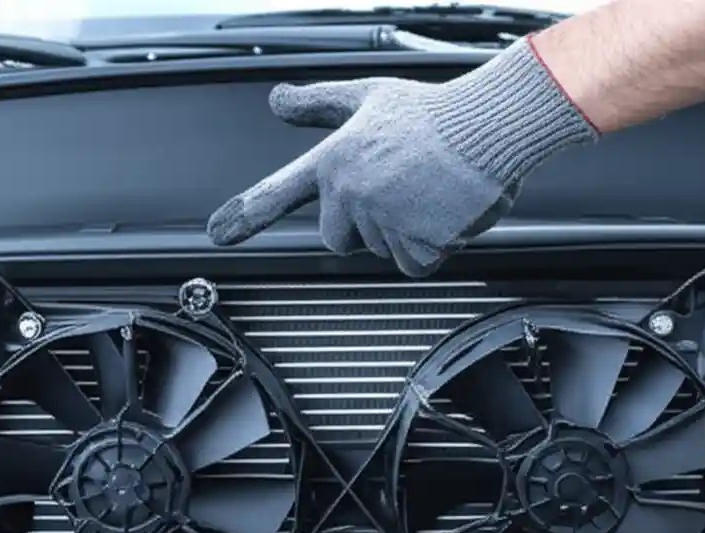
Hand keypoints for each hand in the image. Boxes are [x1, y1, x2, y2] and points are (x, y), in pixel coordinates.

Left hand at [207, 38, 594, 276]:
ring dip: (402, 233)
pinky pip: (413, 264)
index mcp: (333, 159)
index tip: (217, 234)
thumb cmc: (433, 112)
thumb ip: (318, 104)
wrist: (487, 125)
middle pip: (338, 238)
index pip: (279, 191)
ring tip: (427, 192)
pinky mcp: (416, 242)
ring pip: (380, 251)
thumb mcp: (367, 96)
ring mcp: (382, 220)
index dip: (246, 215)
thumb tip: (278, 100)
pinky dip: (430, 249)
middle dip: (363, 226)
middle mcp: (350, 192)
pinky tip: (442, 213)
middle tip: (397, 191)